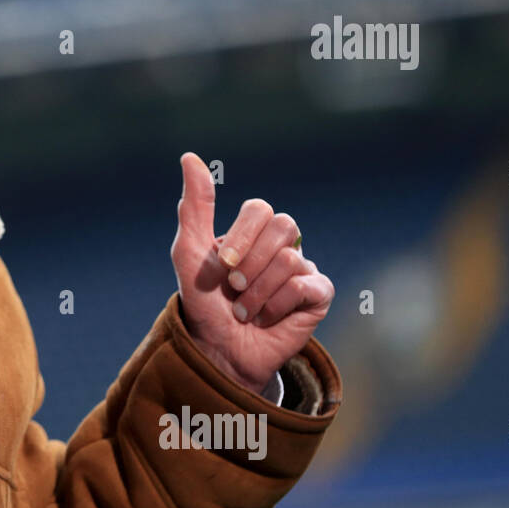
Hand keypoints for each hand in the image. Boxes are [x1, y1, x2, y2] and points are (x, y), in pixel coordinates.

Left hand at [170, 152, 333, 393]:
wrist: (218, 350)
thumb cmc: (204, 302)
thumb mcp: (189, 253)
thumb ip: (194, 206)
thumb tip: (189, 157)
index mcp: (254, 231)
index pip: (261, 210)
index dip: (242, 236)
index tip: (223, 265)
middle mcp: (282, 245)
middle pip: (284, 227)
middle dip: (250, 263)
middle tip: (234, 288)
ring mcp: (303, 268)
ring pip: (291, 260)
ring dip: (257, 292)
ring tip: (245, 311)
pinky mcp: (318, 295)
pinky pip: (305, 286)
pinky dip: (277, 305)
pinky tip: (267, 318)